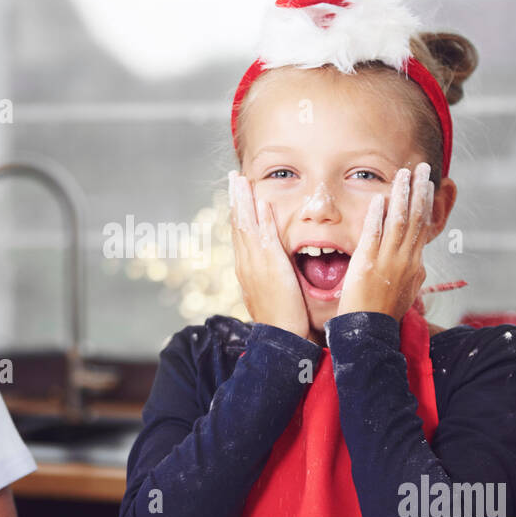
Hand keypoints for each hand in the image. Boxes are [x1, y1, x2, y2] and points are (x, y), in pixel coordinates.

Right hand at [228, 170, 309, 339]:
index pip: (240, 235)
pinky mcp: (268, 266)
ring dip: (244, 200)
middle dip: (236, 200)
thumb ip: (269, 279)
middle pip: (237, 225)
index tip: (238, 196)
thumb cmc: (282, 321)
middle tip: (233, 178)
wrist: (280, 338)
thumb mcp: (271, 294)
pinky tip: (262, 201)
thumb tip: (272, 271)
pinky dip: (261, 217)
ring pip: (245, 225)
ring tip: (240, 179)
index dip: (238, 213)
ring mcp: (254, 264)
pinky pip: (263, 236)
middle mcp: (246, 264)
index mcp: (246, 270)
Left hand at [337, 162, 433, 321]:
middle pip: (416, 218)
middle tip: (423, 168)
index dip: (426, 205)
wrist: (370, 333)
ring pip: (399, 221)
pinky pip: (375, 234)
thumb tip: (421, 270)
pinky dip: (378, 215)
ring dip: (402, 194)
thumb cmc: (383, 316)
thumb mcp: (407, 295)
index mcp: (415, 266)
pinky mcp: (369, 262)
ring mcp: (388, 260)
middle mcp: (406, 260)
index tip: (428, 186)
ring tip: (404, 173)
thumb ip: (413, 279)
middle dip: (419, 190)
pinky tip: (380, 198)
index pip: (423, 229)